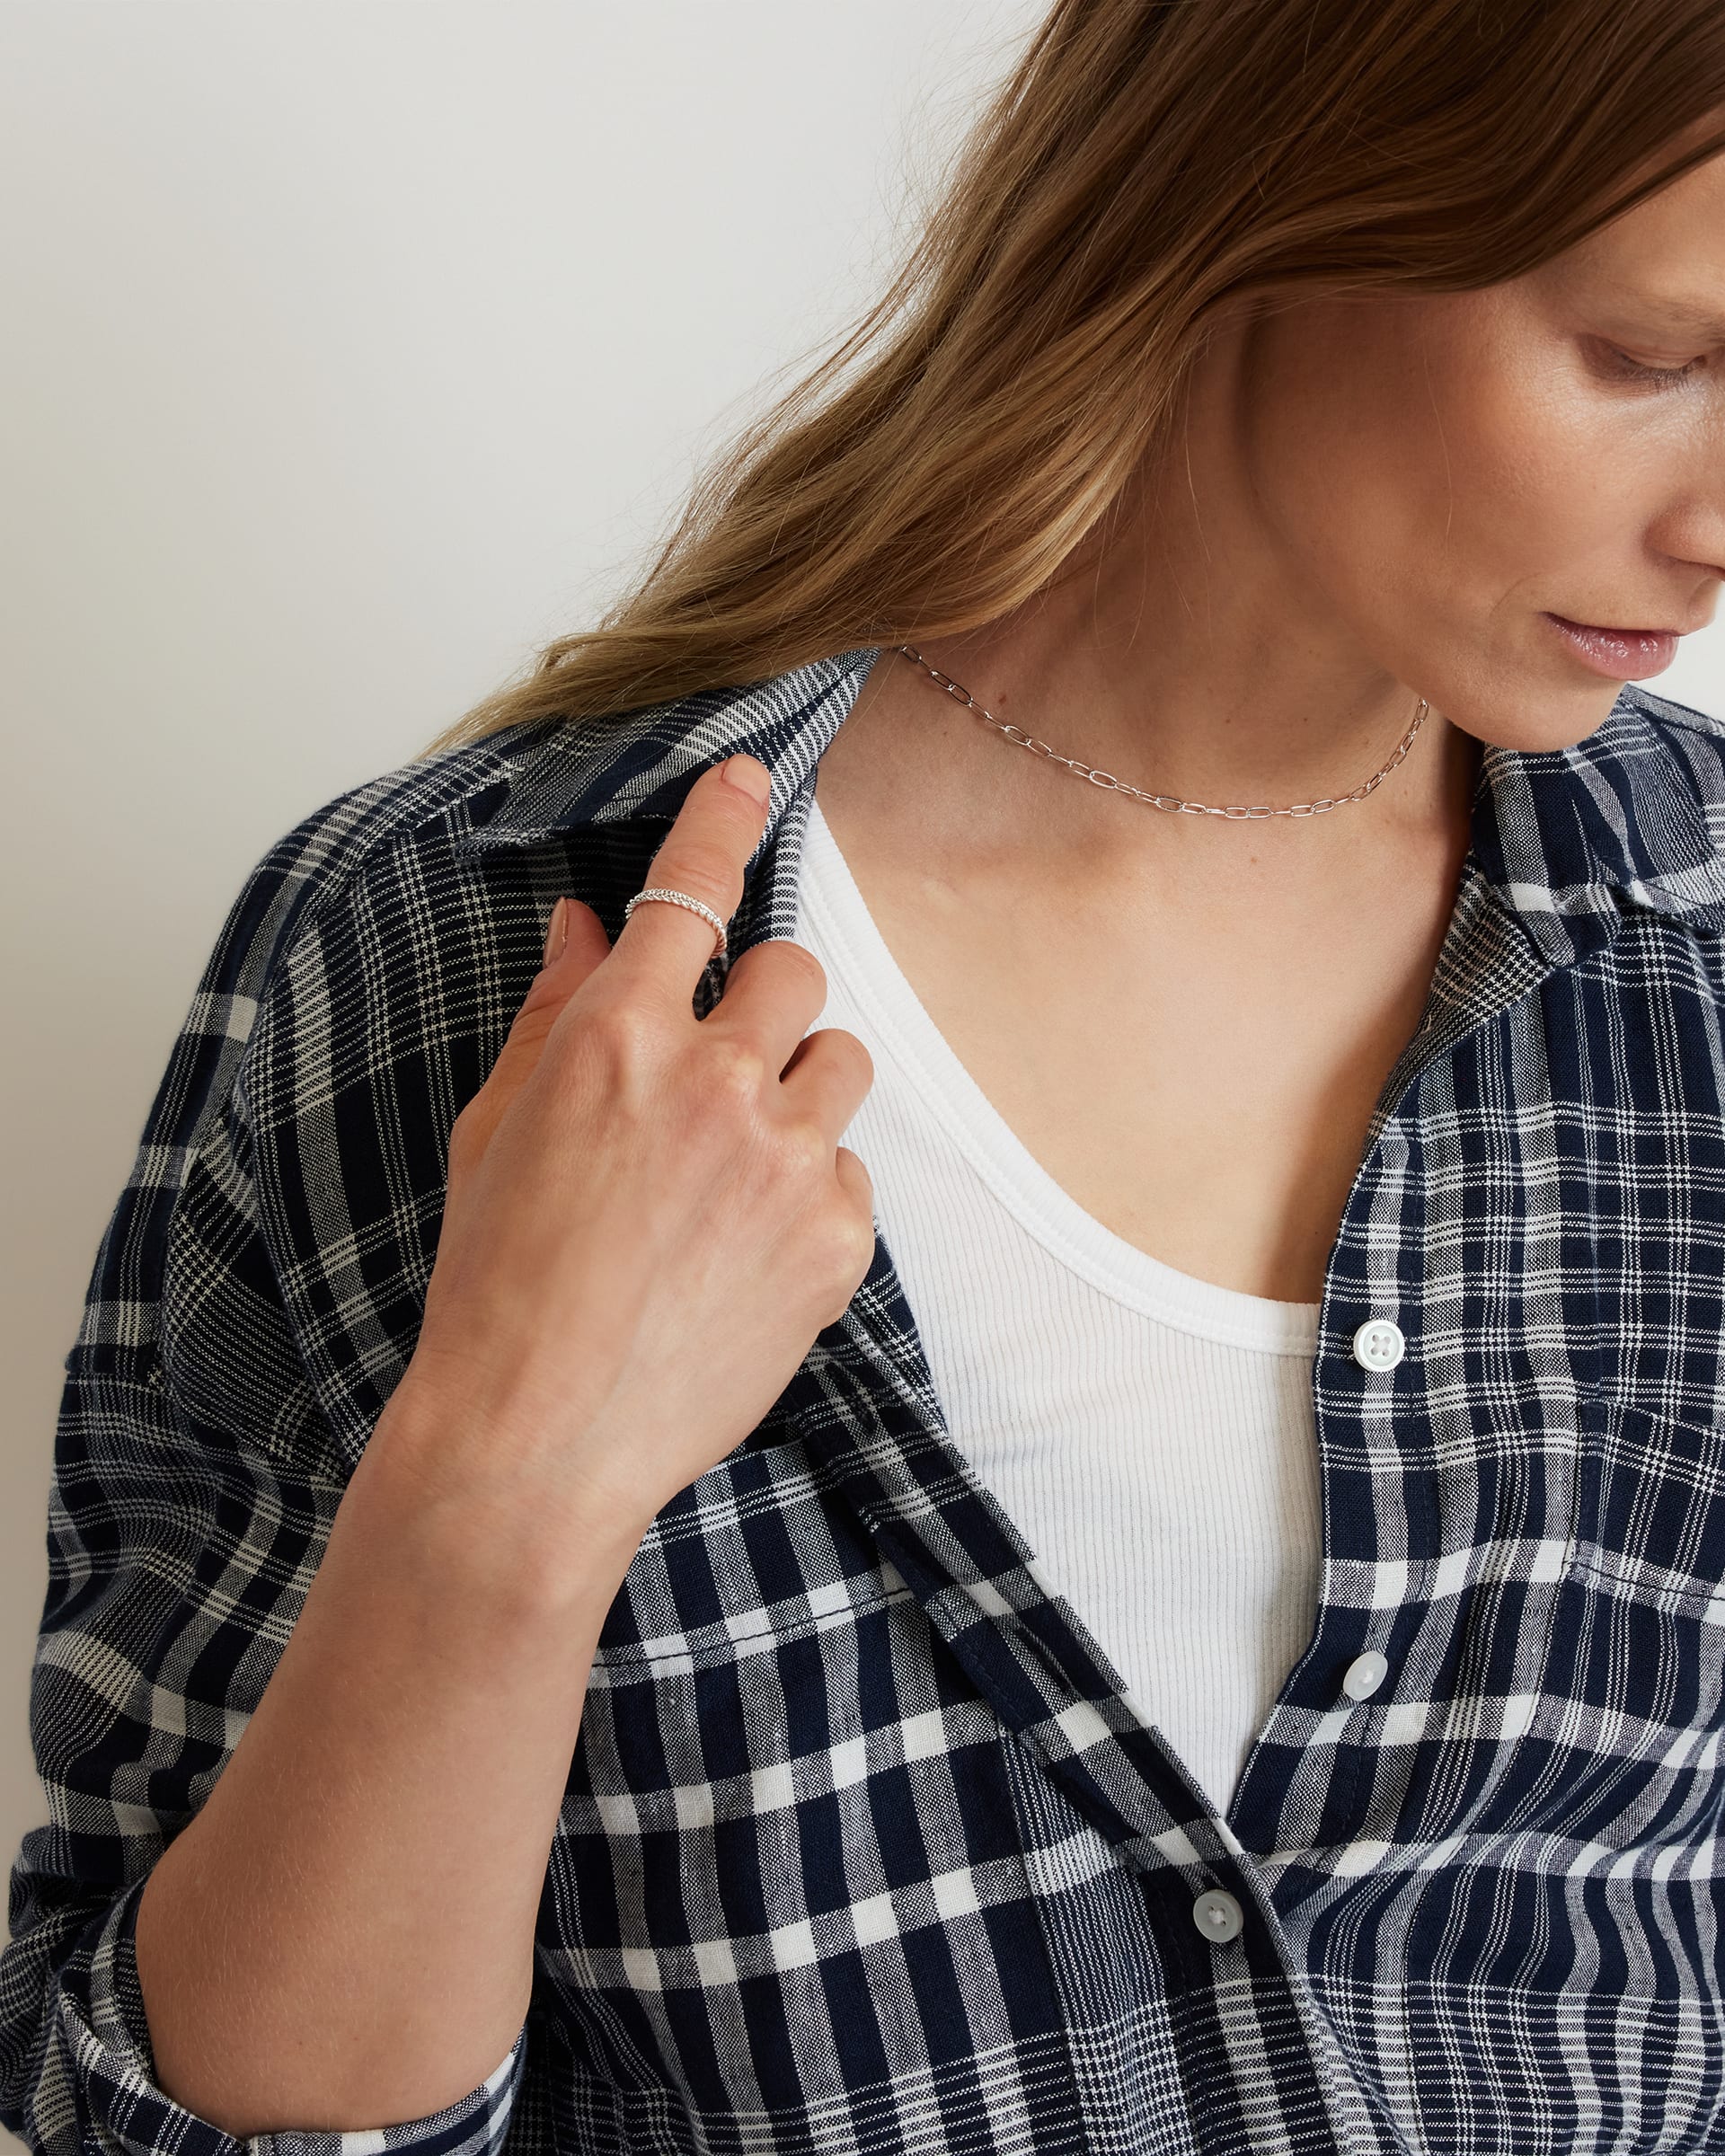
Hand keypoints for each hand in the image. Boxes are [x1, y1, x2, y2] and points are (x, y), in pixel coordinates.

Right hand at [386, 753, 876, 1581]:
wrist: (539, 1439)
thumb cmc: (497, 1286)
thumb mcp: (497, 1133)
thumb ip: (556, 1014)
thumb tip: (590, 923)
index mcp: (616, 1040)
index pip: (688, 892)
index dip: (723, 820)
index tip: (751, 775)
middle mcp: (713, 1081)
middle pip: (795, 968)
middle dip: (762, 1001)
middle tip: (721, 1062)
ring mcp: (785, 1159)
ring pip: (839, 1063)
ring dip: (798, 1090)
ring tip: (734, 1168)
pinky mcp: (836, 1237)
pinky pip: (849, 1171)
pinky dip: (810, 1192)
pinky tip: (745, 1252)